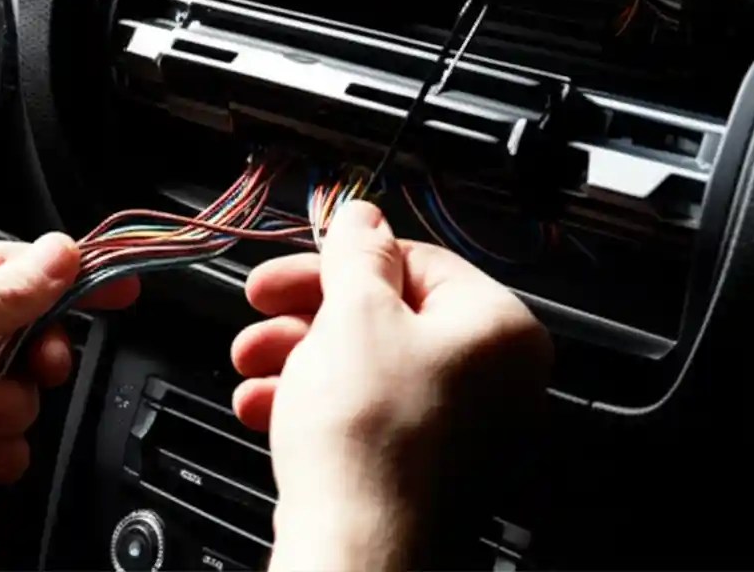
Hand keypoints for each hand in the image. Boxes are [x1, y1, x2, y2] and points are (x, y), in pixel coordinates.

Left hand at [0, 234, 137, 555]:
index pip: (12, 269)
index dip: (67, 279)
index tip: (119, 288)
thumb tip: (61, 253)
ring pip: (20, 395)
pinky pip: (4, 443)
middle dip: (32, 362)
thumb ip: (3, 297)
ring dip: (1, 413)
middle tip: (39, 369)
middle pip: (27, 337)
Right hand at [230, 202, 549, 570]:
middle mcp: (498, 382)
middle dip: (309, 314)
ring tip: (252, 364)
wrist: (355, 546)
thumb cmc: (369, 438)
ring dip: (300, 359)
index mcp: (501, 331)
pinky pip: (369, 416)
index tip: (300, 262)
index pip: (420, 261)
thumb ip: (358, 252)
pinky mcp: (426, 471)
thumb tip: (363, 216)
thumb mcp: (353, 313)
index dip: (345, 259)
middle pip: (390, 317)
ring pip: (371, 368)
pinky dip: (316, 404)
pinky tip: (266, 406)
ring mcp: (465, 432)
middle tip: (263, 308)